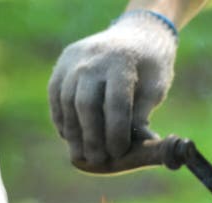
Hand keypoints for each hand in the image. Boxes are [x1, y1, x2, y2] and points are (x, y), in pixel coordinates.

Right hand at [48, 11, 177, 169]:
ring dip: (73, 132)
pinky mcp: (62, 64)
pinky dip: (61, 118)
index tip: (119, 153)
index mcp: (122, 62)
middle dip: (91, 136)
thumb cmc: (150, 67)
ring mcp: (74, 60)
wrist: (136, 34)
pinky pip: (55, 95)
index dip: (116, 131)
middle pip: (85, 103)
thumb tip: (131, 150)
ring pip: (66, 101)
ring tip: (81, 155)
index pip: (115, 102)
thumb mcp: (155, 88)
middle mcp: (93, 58)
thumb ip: (141, 115)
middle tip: (97, 160)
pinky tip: (69, 137)